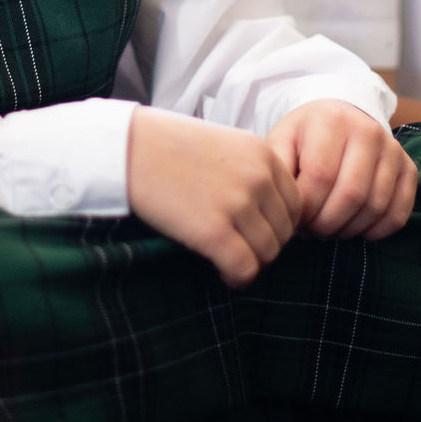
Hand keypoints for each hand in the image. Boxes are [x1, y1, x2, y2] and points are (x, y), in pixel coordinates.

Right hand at [127, 107, 299, 287]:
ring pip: (268, 254)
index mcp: (263, 154)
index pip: (296, 205)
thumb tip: (268, 215)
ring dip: (250, 262)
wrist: (125, 148)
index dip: (277, 224)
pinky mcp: (213, 231)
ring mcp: (237, 204)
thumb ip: (251, 171)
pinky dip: (236, 277)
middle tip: (239, 249)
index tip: (253, 231)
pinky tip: (221, 272)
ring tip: (227, 260)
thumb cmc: (166, 145)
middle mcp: (257, 178)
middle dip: (265, 246)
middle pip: (285, 232)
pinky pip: (244, 268)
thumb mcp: (222, 144)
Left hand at [266, 100, 416, 240]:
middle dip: (326, 224)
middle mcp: (368, 130)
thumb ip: (278, 169)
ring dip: (348, 230)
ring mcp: (393, 149)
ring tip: (328, 229)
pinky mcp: (408, 168)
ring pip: (375, 207)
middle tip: (311, 231)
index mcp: (331, 120)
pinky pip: (398, 214)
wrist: (339, 119)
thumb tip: (285, 205)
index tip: (294, 219)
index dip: (306, 209)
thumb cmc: (305, 137)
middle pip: (351, 195)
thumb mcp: (282, 142)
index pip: (320, 177)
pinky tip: (354, 229)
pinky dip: (376, 232)